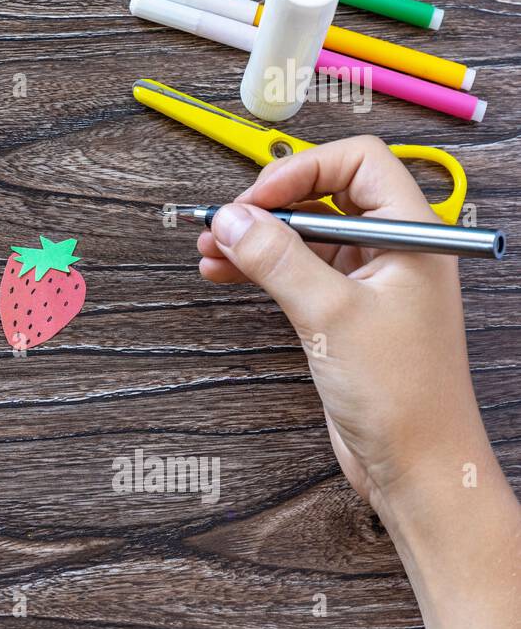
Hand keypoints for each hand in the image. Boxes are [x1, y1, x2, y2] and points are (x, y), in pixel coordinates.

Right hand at [196, 135, 476, 504]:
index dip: (303, 170)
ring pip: (305, 235)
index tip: (256, 199)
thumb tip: (233, 219)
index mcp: (413, 234)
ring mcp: (370, 282)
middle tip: (224, 223)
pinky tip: (225, 271)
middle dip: (270, 205)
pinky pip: (298, 271)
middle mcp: (394, 250)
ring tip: (210, 248)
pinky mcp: (346, 313)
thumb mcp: (330, 314)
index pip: (358, 162)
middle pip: (326, 195)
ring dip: (257, 238)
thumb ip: (278, 259)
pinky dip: (261, 268)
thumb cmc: (403, 395)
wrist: (418, 466)